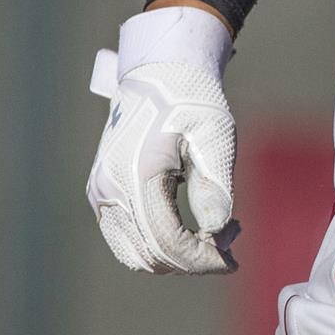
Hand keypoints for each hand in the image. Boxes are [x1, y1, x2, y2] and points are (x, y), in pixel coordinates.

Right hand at [85, 7, 239, 274]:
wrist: (159, 73)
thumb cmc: (191, 99)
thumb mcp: (214, 135)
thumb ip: (215, 184)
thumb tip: (218, 229)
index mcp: (137, 175)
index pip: (166, 242)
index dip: (201, 260)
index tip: (233, 260)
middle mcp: (109, 190)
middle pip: (149, 257)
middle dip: (193, 259)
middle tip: (231, 238)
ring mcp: (100, 193)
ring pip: (134, 254)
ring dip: (176, 255)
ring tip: (215, 232)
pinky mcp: (102, 193)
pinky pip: (128, 238)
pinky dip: (159, 243)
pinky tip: (193, 225)